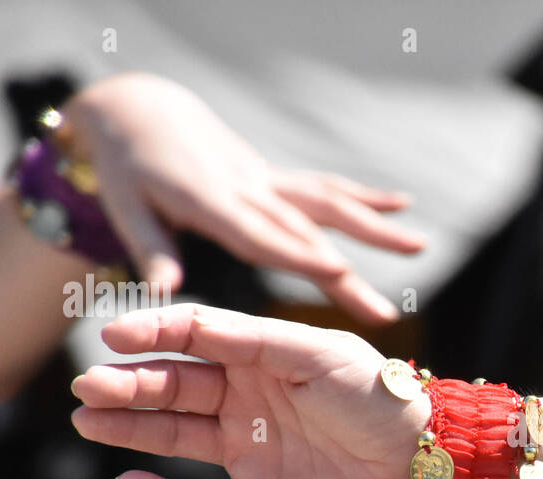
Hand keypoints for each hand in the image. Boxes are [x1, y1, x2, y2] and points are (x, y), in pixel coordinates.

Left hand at [62, 73, 424, 322]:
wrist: (139, 111)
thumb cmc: (124, 167)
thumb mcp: (126, 206)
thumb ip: (151, 249)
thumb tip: (162, 295)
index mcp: (210, 202)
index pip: (259, 233)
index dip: (297, 252)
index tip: (338, 270)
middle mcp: (248, 189)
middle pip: (307, 229)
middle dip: (351, 264)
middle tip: (386, 303)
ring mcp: (266, 181)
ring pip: (327, 204)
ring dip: (373, 225)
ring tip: (418, 246)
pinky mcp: (273, 178)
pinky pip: (323, 188)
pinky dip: (362, 196)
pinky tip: (401, 204)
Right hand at [70, 302, 430, 478]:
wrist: (424, 467)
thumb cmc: (379, 398)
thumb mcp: (320, 353)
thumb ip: (254, 338)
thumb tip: (185, 325)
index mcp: (264, 356)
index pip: (195, 338)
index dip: (153, 334)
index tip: (113, 334)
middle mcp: (250, 401)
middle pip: (176, 387)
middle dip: (130, 383)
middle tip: (89, 384)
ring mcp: (251, 451)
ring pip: (176, 438)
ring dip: (131, 429)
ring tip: (87, 419)